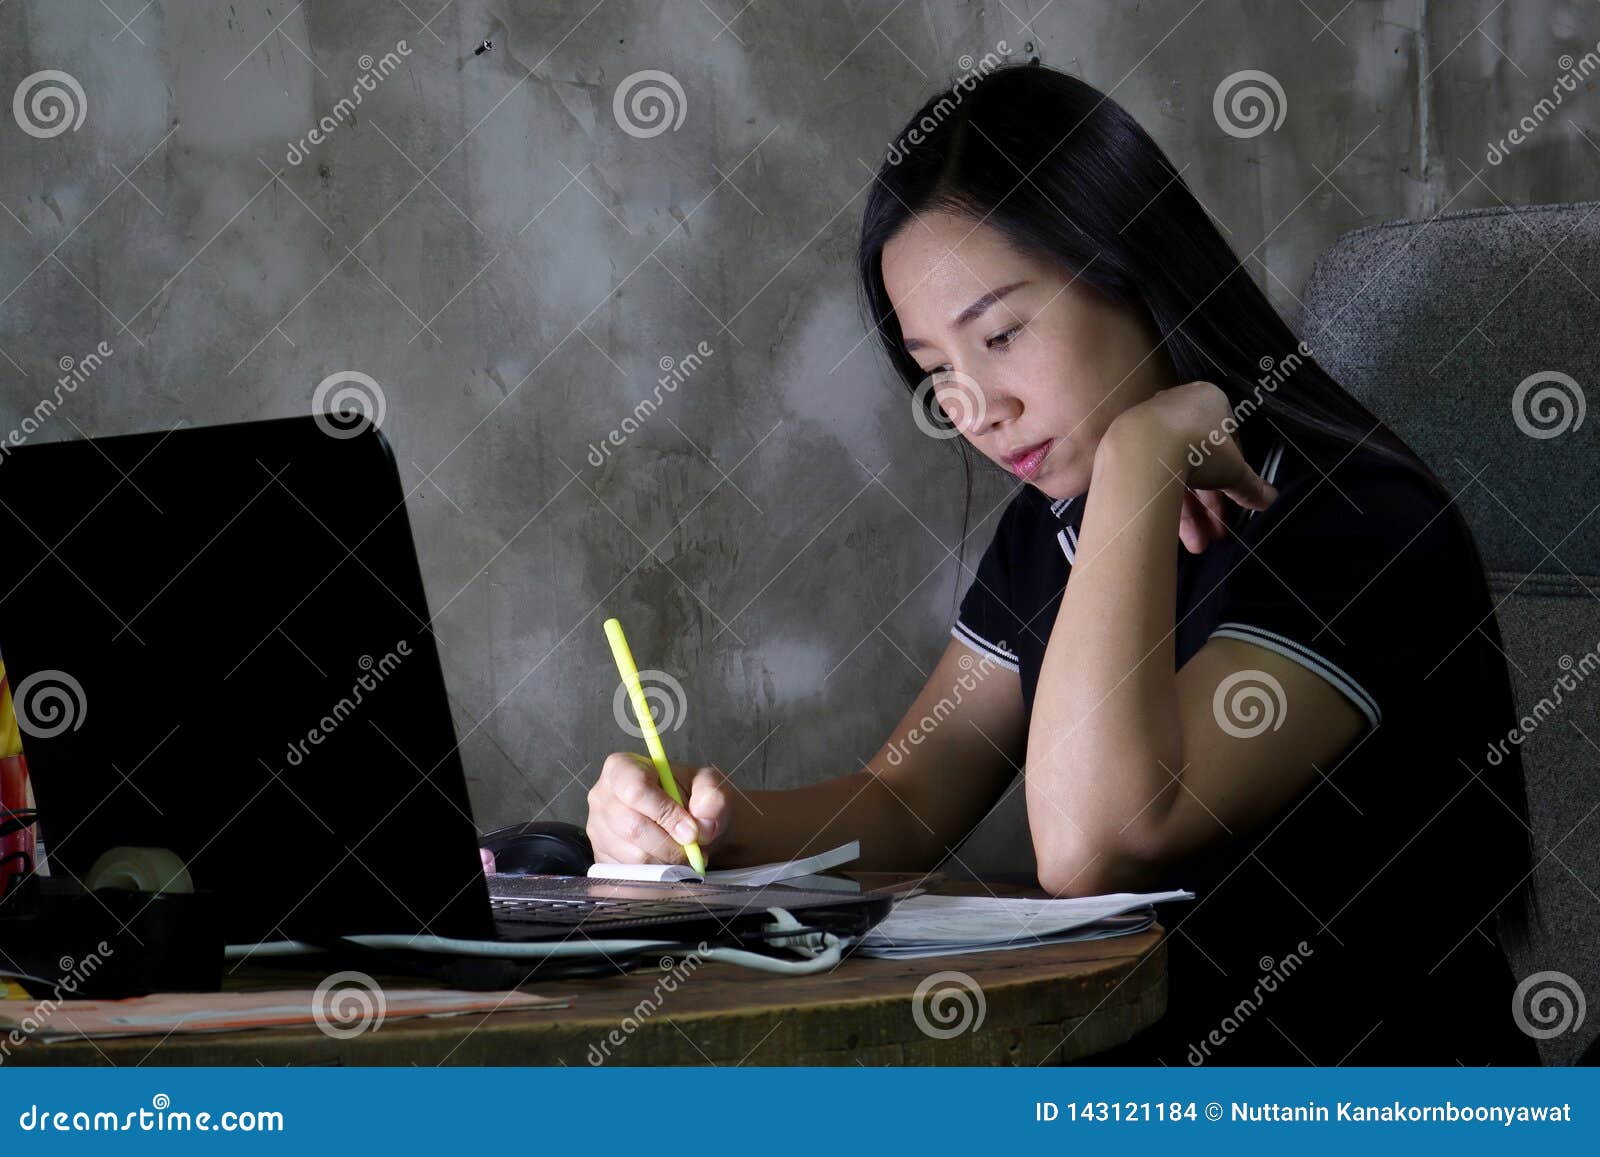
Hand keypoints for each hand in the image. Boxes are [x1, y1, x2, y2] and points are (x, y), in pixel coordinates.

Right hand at [585, 752, 731, 864]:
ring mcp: (597, 829)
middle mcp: (602, 796)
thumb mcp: (710, 785)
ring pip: (633, 856)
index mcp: (622, 768)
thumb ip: (712, 796)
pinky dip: (658, 873)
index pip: (635, 789)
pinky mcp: (602, 857)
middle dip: (670, 843)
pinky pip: (630, 874)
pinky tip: (668, 860)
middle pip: (633, 827)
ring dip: (667, 860)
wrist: (688, 822)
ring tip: (684, 851)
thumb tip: (702, 824)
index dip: (666, 812)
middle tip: (692, 844)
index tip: (690, 829)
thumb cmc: (693, 797)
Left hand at [1107, 380, 1277, 553]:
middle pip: (1200, 463)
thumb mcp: (1233, 470)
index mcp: (1208, 400)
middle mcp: (1176, 408)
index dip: (1234, 475)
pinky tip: (1173, 532)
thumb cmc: (1198, 446)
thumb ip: (1251, 486)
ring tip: (1198, 546)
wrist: (1141, 448)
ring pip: (1175, 474)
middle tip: (1217, 535)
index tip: (1237, 501)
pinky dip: (1166, 504)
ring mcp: (1149, 428)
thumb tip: (1271, 500)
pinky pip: (1153, 478)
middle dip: (1210, 505)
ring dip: (1190, 514)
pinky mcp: (1128, 449)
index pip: (1228, 441)